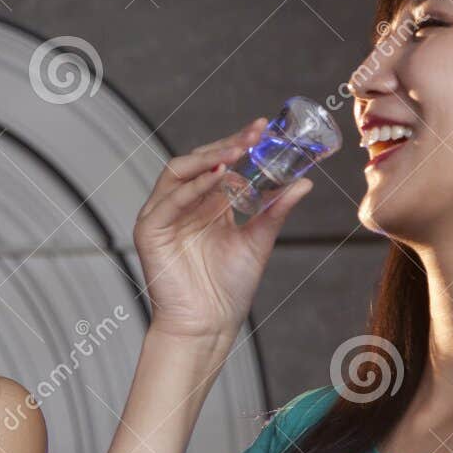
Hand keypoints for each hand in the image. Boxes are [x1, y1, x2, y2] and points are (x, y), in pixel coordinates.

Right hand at [134, 118, 312, 344]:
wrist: (208, 325)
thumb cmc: (228, 288)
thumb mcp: (258, 241)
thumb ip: (274, 210)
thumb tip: (303, 182)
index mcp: (206, 203)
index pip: (219, 162)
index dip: (238, 143)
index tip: (263, 128)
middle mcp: (183, 204)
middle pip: (198, 161)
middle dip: (226, 144)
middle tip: (253, 135)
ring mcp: (163, 216)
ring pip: (178, 172)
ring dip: (208, 158)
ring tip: (236, 152)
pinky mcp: (149, 231)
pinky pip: (168, 201)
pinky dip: (193, 186)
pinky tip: (217, 176)